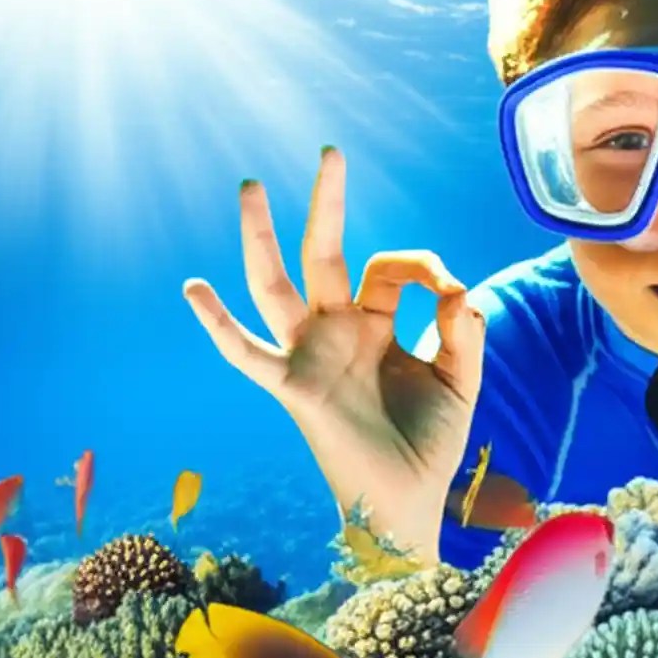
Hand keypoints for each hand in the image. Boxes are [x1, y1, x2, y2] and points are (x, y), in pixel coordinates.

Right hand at [183, 147, 484, 564]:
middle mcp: (338, 332)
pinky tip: (193, 289)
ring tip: (250, 187)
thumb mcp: (460, 381)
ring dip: (261, 238)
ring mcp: (311, 355)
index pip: (391, 269)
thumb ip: (465, 332)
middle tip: (331, 153)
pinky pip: (247, 355)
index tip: (451, 292)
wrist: (408, 504)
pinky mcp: (294, 388)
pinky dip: (218, 325)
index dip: (424, 267)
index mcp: (378, 326)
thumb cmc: (431, 445)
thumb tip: (458, 290)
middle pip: (324, 254)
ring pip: (276, 286)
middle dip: (327, 204)